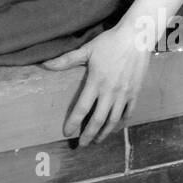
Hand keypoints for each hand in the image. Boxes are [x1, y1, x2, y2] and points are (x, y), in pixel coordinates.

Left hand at [42, 25, 151, 145]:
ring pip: (114, 120)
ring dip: (104, 132)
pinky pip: (128, 112)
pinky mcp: (135, 92)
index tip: (67, 133)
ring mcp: (124, 94)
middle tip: (82, 145)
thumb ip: (66, 60)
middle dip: (89, 134)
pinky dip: (121, 121)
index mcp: (96, 82)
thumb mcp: (86, 49)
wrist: (137, 37)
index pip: (82, 108)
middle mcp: (110, 92)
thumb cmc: (110, 42)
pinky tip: (115, 125)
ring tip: (97, 140)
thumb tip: (45, 64)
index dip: (73, 122)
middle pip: (98, 120)